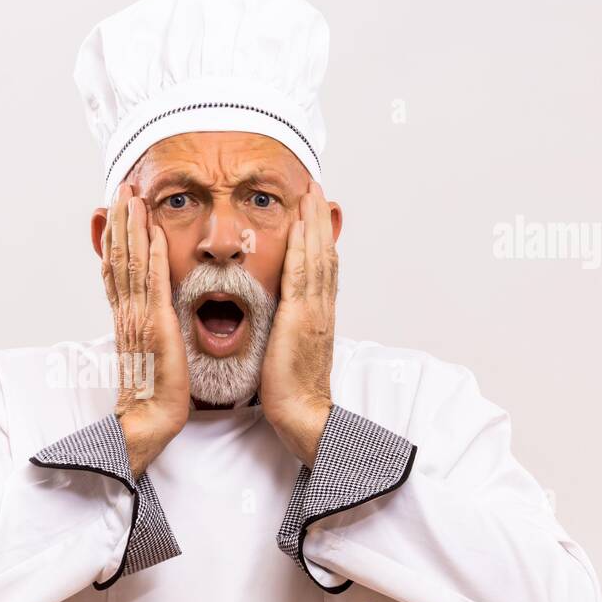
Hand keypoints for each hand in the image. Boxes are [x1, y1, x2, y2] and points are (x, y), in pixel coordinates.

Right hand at [101, 183, 189, 477]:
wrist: (150, 419)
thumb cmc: (157, 393)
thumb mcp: (153, 352)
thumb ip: (153, 328)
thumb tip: (157, 314)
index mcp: (127, 318)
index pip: (117, 270)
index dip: (115, 238)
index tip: (115, 211)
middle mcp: (127, 312)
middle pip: (118, 257)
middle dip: (119, 221)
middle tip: (120, 189)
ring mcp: (138, 317)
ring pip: (130, 262)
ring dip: (131, 227)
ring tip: (131, 196)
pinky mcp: (155, 326)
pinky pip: (153, 283)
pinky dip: (151, 254)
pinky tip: (154, 231)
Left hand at [258, 181, 336, 466]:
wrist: (303, 415)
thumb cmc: (290, 392)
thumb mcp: (286, 351)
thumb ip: (285, 329)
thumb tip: (277, 317)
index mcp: (316, 316)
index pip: (321, 267)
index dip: (318, 237)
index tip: (313, 211)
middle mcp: (321, 308)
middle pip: (325, 253)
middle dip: (320, 219)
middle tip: (317, 186)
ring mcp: (315, 311)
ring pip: (318, 256)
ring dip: (314, 221)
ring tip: (312, 191)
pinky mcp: (302, 318)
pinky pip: (304, 274)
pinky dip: (305, 245)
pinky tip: (300, 224)